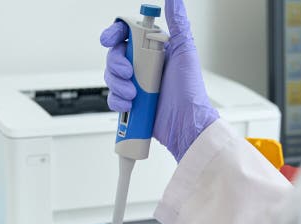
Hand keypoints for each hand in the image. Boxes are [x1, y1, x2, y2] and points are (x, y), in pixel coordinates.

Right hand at [100, 0, 218, 161]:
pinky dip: (117, 101)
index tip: (110, 40)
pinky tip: (129, 104)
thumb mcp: (184, 51)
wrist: (185, 123)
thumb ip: (177, 23)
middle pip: (115, 55)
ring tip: (133, 93)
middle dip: (116, 64)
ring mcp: (135, 84)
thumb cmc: (189, 90)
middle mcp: (143, 65)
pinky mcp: (130, 103)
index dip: (114, 34)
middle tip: (128, 73)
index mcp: (153, 49)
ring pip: (111, 76)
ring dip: (117, 84)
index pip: (127, 34)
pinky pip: (113, 97)